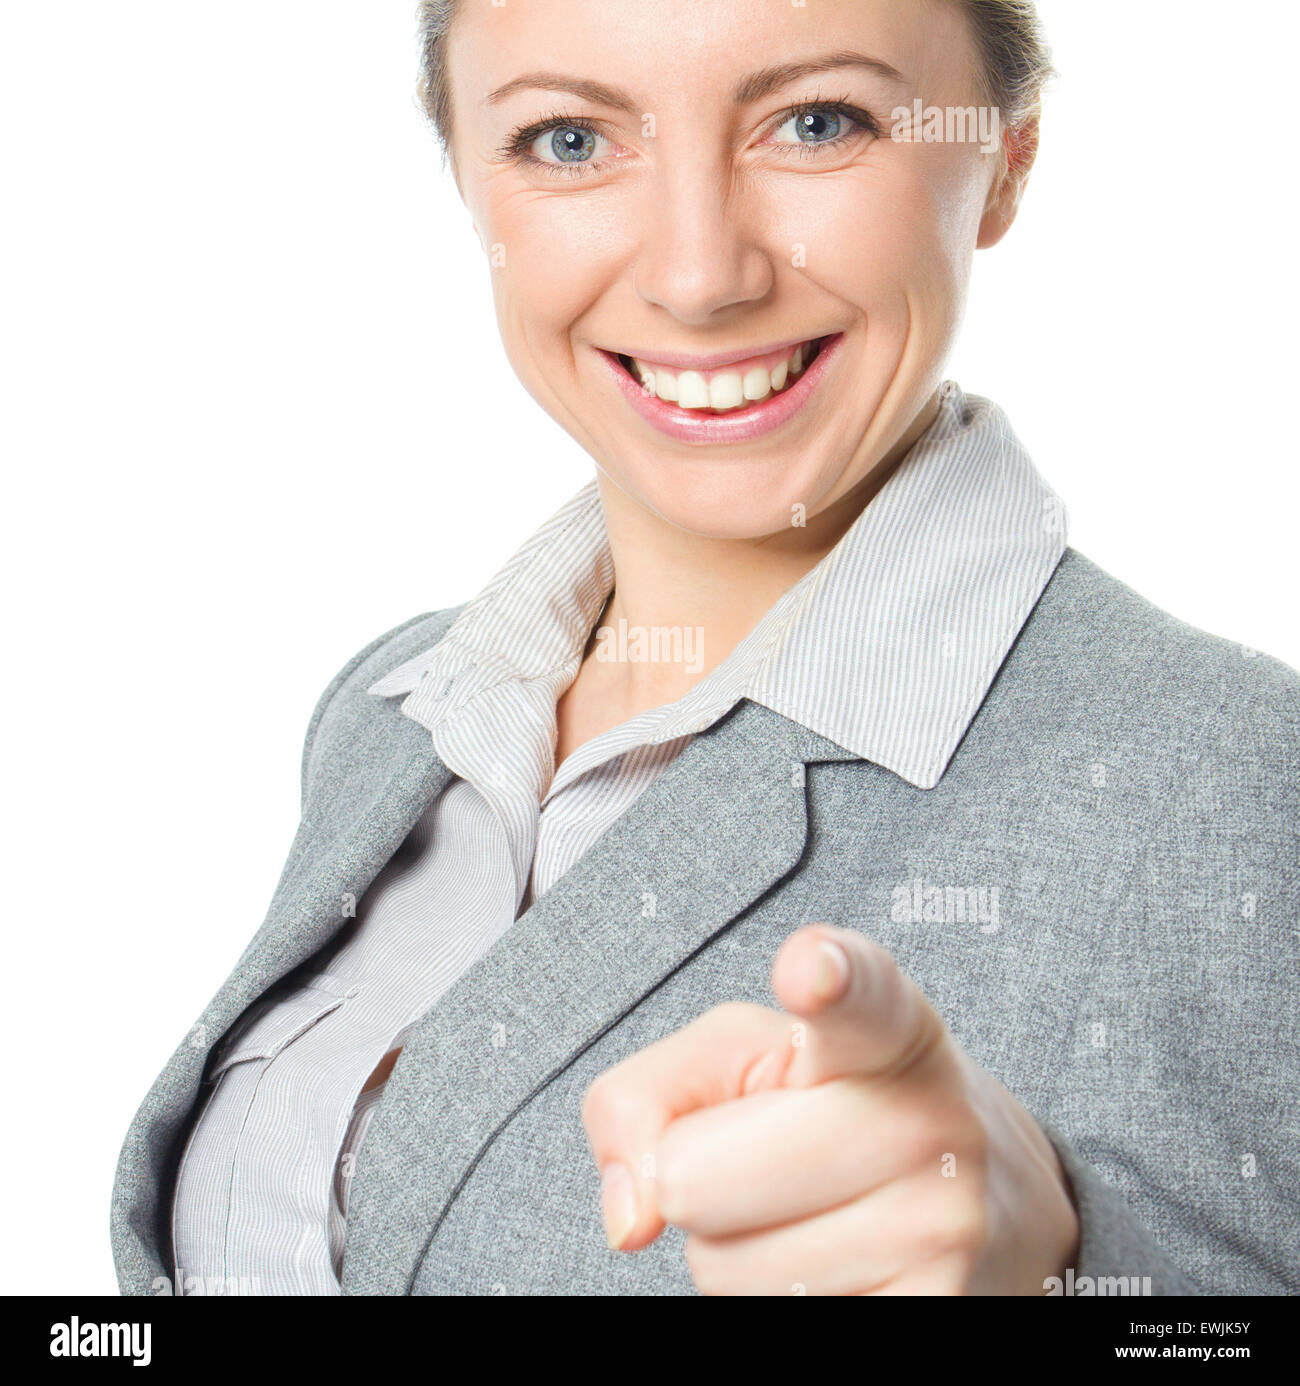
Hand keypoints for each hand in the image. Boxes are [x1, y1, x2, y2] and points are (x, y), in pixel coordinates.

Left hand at [581, 924, 1079, 1293]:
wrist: (981, 1201)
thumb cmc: (827, 1111)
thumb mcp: (736, 1060)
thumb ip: (646, 1095)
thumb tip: (631, 1216)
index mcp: (885, 1030)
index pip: (859, 997)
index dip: (829, 979)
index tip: (811, 970)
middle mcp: (928, 1120)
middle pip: (695, 1177)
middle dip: (701, 1181)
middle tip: (774, 1161)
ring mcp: (941, 1229)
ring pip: (723, 1271)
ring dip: (738, 1252)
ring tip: (812, 1213)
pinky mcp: (935, 1314)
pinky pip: (772, 1321)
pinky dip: (772, 1302)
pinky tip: (835, 1265)